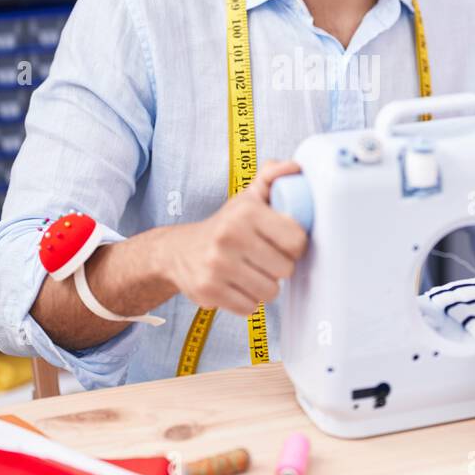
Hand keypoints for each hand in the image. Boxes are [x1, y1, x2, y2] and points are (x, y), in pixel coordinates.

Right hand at [166, 160, 307, 316]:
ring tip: (251, 272)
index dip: (295, 244)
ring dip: (265, 286)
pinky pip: (249, 307)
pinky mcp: (208, 291)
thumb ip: (272, 178)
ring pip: (270, 292)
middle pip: (285, 269)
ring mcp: (217, 266)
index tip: (284, 243)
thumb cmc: (225, 226)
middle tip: (265, 259)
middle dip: (279, 267)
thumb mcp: (246, 198)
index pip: (296, 239)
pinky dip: (247, 300)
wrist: (178, 252)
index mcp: (245, 212)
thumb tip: (295, 167)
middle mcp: (230, 237)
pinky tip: (236, 286)